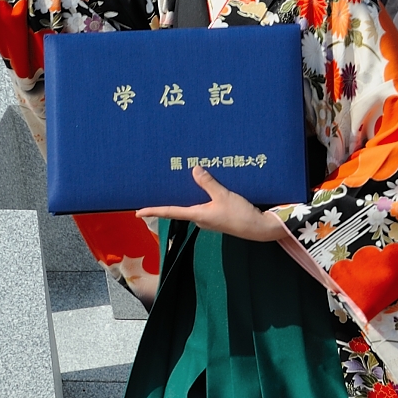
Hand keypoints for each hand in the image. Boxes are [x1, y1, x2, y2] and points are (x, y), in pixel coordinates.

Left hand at [136, 167, 285, 241]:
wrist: (259, 228)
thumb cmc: (240, 215)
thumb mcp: (224, 196)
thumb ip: (208, 183)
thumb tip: (194, 169)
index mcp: (198, 215)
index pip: (171, 212)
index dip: (154, 211)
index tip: (138, 211)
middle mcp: (200, 219)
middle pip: (181, 206)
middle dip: (173, 196)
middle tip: (162, 184)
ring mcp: (209, 218)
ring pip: (194, 204)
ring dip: (190, 193)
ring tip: (184, 179)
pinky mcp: (218, 216)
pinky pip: (205, 204)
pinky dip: (202, 194)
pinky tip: (205, 184)